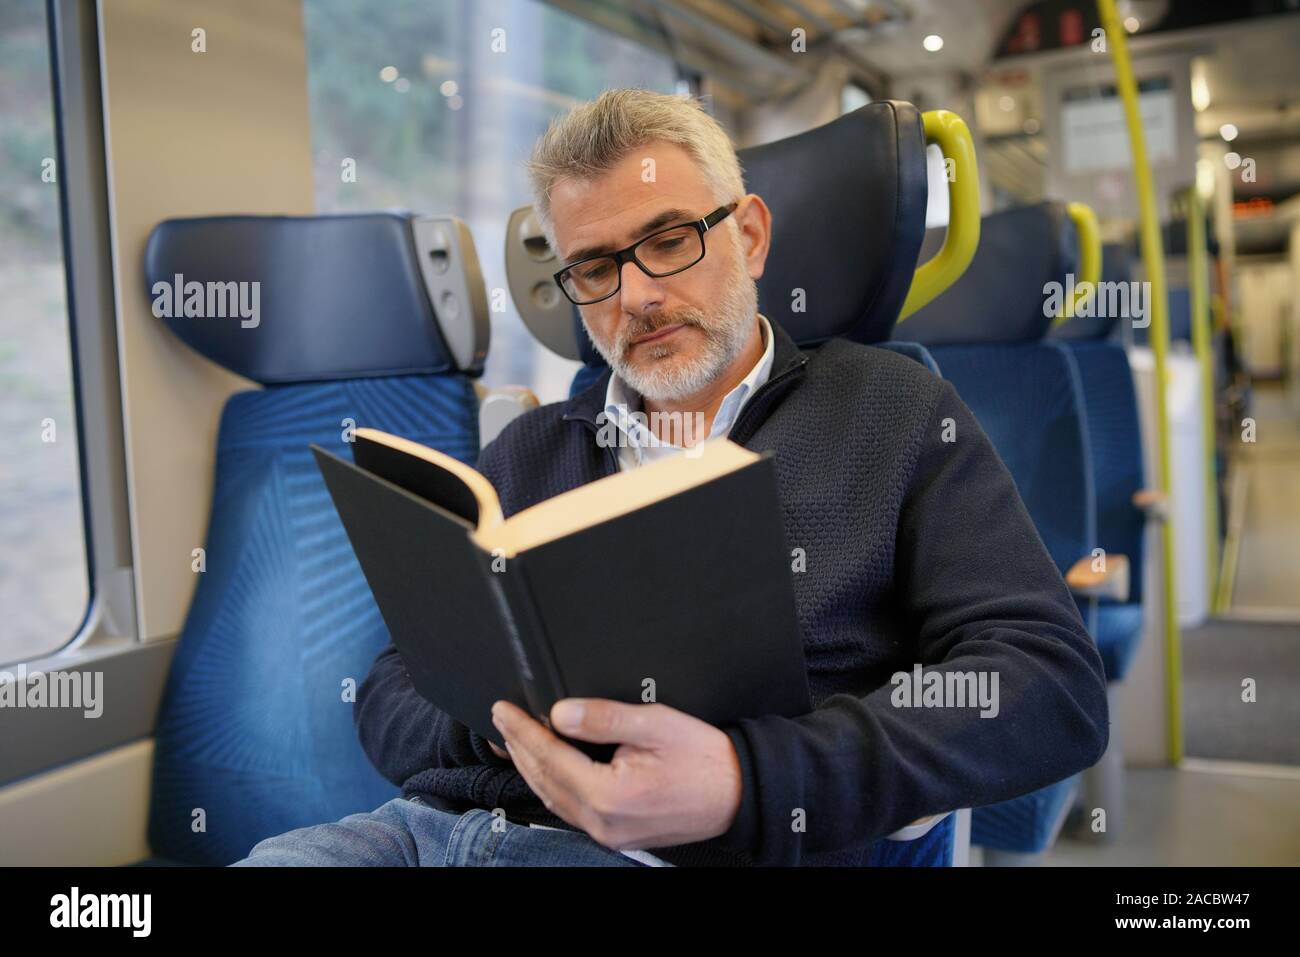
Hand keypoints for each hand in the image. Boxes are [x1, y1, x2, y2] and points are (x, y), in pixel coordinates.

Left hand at [490, 698, 742, 850]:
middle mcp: (602, 822)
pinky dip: (551, 783)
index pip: (549, 756)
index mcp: (609, 794)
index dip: (522, 730)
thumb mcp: (655, 723)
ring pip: (552, 798)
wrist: (738, 794)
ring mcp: (608, 833)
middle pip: (544, 780)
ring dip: (530, 766)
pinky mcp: (615, 834)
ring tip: (514, 739)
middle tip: (500, 718)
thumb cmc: (703, 758)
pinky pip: (569, 808)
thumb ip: (604, 717)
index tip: (502, 708)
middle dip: (518, 747)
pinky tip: (546, 767)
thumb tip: (560, 713)